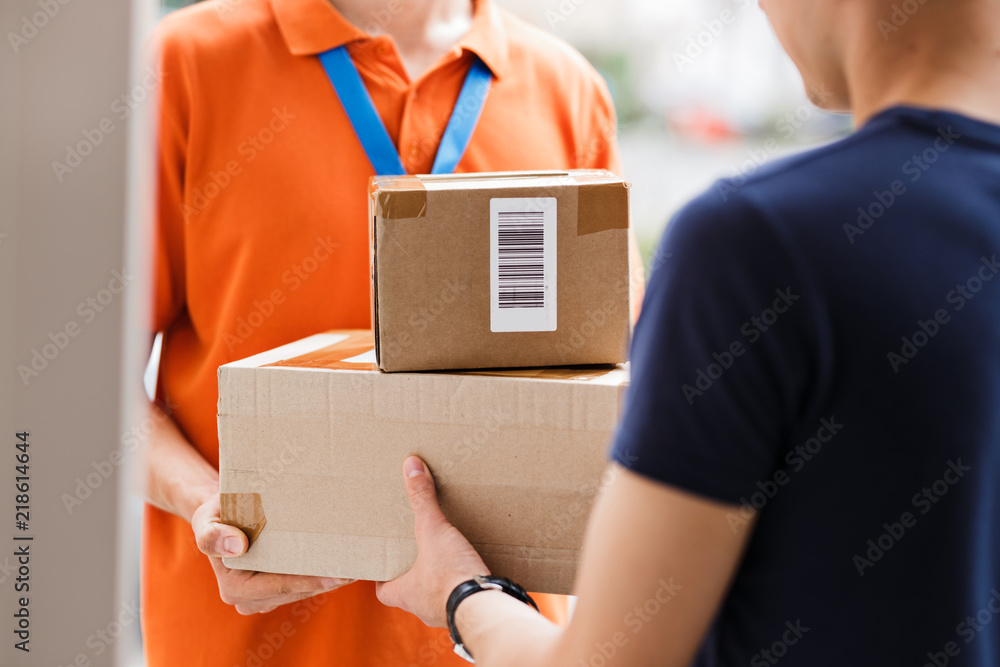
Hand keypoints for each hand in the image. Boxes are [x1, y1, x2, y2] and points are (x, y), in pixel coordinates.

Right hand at [191, 491, 353, 614]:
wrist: (221, 514)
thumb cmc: (215, 514)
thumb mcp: (205, 518)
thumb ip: (212, 534)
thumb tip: (237, 546)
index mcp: (233, 587)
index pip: (279, 585)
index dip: (310, 580)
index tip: (338, 574)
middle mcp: (248, 600)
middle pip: (296, 590)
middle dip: (326, 580)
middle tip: (358, 567)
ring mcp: (264, 597)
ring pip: (304, 590)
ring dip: (329, 578)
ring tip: (357, 563)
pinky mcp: (276, 590)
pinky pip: (304, 584)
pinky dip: (322, 573)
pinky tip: (344, 561)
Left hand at [376, 456, 488, 626]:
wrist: (485, 607)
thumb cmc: (450, 575)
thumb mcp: (433, 530)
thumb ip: (422, 500)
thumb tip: (410, 466)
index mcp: (404, 594)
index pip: (382, 591)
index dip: (383, 576)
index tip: (387, 560)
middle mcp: (422, 608)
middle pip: (409, 592)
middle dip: (415, 573)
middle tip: (420, 552)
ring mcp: (445, 613)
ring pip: (436, 597)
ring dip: (440, 580)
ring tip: (448, 556)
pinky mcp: (468, 612)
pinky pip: (460, 599)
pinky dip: (462, 586)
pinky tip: (472, 570)